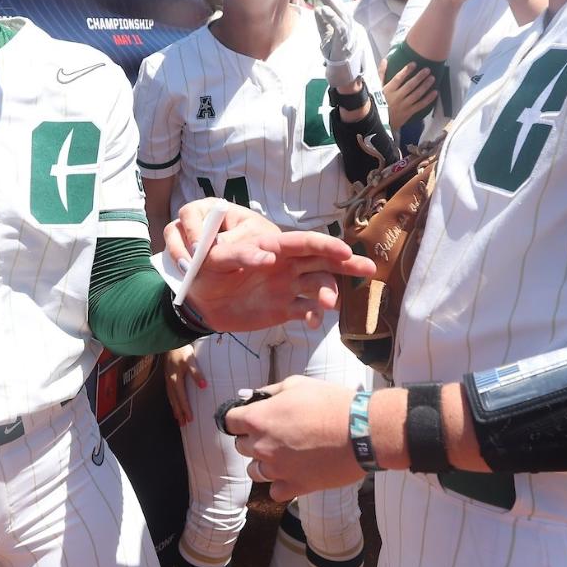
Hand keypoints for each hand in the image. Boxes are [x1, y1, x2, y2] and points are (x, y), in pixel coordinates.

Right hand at [161, 346, 206, 425]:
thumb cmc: (181, 350)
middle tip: (183, 424)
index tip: (189, 419)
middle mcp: (170, 381)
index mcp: (175, 379)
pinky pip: (169, 392)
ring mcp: (167, 379)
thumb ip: (196, 373)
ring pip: (171, 398)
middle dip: (179, 412)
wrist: (170, 340)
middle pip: (175, 401)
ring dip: (175, 408)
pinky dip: (172, 400)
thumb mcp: (190, 360)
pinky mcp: (167, 376)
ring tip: (178, 419)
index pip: (182, 398)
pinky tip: (174, 403)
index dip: (185, 408)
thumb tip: (203, 386)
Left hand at [165, 201, 375, 331]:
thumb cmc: (204, 272)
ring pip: (320, 286)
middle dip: (346, 264)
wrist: (199, 303)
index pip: (304, 243)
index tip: (344, 251)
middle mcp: (286, 266)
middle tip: (367, 269)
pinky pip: (307, 312)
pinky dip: (315, 317)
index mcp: (272, 247)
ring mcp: (288, 288)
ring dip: (330, 293)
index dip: (326, 244)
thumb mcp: (214, 259)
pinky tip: (313, 323)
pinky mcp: (285, 310)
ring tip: (329, 304)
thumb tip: (268, 257)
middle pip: (323, 261)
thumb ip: (239, 254)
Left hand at [223, 375, 363, 499]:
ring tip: (286, 454)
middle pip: (241, 447)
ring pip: (254, 471)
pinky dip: (281, 484)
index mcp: (259, 419)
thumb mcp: (298, 384)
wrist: (362, 431)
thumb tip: (248, 396)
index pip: (229, 421)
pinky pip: (275, 491)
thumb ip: (269, 391)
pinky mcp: (294, 487)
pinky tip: (294, 472)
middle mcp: (262, 446)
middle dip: (253, 439)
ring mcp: (277, 469)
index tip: (249, 418)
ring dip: (265, 462)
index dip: (239, 418)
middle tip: (277, 432)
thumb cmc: (331, 403)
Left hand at [311, 0, 369, 92]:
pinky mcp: (345, 41)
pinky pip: (339, 27)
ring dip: (330, 1)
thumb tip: (318, 9)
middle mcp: (348, 24)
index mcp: (343, 21)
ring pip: (341, 13)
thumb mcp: (325, 36)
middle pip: (338, 4)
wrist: (343, 73)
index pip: (335, 3)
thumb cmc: (335, 54)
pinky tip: (323, 9)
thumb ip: (322, 23)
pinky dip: (332, 17)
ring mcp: (348, 32)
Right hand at [381, 62, 436, 131]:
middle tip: (427, 70)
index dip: (406, 70)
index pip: (398, 78)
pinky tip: (435, 93)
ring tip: (432, 78)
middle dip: (419, 77)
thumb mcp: (376, 88)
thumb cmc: (376, 103)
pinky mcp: (409, 113)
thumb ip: (381, 74)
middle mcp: (397, 97)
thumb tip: (385, 60)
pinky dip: (428, 99)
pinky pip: (420, 105)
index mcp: (388, 90)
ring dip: (425, 86)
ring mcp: (404, 105)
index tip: (414, 64)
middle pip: (410, 85)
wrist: (378, 123)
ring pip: (416, 94)